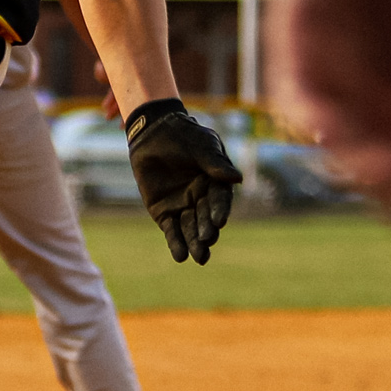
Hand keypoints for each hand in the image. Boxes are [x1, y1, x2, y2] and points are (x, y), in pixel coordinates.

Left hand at [125, 100, 241, 263]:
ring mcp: (183, 207)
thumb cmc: (182, 136)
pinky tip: (180, 256)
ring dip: (195, 243)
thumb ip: (214, 163)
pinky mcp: (164, 213)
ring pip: (190, 228)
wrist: (153, 134)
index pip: (220, 199)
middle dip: (207, 230)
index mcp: (215, 183)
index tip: (219, 221)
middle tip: (207, 241)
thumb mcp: (200, 146)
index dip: (219, 210)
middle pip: (206, 218)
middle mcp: (202, 198)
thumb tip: (237, 179)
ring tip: (199, 257)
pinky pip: (171, 230)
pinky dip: (176, 243)